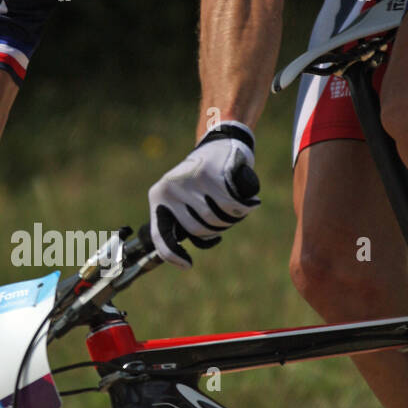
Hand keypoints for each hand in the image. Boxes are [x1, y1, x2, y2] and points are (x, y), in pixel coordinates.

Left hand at [149, 122, 259, 267]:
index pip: (160, 235)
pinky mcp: (212, 173)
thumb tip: (180, 259)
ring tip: (236, 207)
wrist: (220, 142)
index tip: (188, 265)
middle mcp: (171, 189)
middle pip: (198, 230)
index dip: (173, 255)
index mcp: (159, 197)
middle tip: (226, 218)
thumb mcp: (184, 197)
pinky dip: (244, 207)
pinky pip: (232, 205)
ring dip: (232, 218)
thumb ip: (181, 220)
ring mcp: (190, 181)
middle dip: (216, 229)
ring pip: (216, 218)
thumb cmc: (203, 178)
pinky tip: (248, 202)